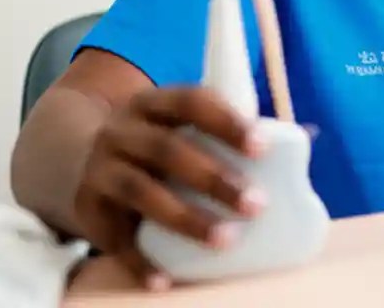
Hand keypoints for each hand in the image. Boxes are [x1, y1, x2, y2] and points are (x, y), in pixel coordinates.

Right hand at [71, 87, 266, 289]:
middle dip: (214, 178)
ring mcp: (100, 170)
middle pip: (168, 150)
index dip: (227, 122)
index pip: (191, 101)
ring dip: (186, 219)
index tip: (264, 147)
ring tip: (227, 240)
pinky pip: (114, 239)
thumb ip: (227, 132)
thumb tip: (307, 140)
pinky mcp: (87, 209)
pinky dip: (140, 261)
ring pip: (141, 191)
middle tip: (258, 205)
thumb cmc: (159, 143)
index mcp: (154, 104)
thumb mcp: (180, 125)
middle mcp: (122, 132)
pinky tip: (165, 280)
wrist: (77, 158)